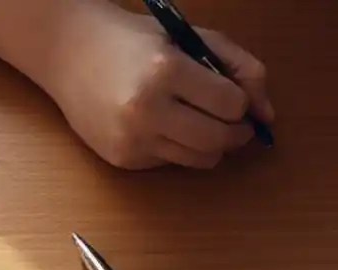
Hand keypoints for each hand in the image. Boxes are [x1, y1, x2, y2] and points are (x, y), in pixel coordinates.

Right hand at [45, 5, 273, 169]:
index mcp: (166, 71)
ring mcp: (132, 139)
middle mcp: (146, 110)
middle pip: (219, 140)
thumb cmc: (134, 41)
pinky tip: (162, 127)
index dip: (241, 102)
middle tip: (234, 122)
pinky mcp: (122, 159)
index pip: (231, 104)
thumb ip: (240, 68)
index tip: (231, 95)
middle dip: (237, 133)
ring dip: (212, 145)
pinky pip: (171, 163)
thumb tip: (268, 115)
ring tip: (203, 124)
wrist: (69, 55)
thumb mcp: (191, 38)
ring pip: (200, 160)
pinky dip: (178, 148)